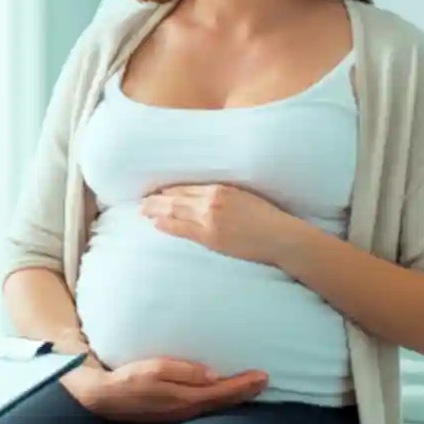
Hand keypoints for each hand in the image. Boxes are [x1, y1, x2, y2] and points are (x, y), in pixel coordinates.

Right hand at [61, 357, 267, 423]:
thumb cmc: (129, 379)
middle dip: (245, 392)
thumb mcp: (156, 368)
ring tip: (248, 387)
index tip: (264, 376)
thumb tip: (213, 374)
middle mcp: (187, 410)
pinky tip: (219, 394)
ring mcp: (179, 415)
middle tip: (264, 381)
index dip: (245, 385)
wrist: (105, 398)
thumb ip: (185, 370)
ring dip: (233, 397)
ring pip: (215, 407)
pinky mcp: (172, 414)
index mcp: (186, 399)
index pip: (223, 392)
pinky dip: (218, 400)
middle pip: (223, 402)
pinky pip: (204, 407)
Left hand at [140, 184, 306, 265]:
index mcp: (221, 188)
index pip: (186, 187)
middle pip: (176, 197)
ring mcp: (210, 219)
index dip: (169, 189)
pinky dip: (167, 225)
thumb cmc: (267, 218)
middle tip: (142, 200)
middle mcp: (212, 200)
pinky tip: (156, 224)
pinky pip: (183, 229)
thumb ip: (222, 195)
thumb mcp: (244, 197)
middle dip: (156, 199)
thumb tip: (203, 197)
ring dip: (156, 210)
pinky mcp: (211, 237)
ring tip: (143, 210)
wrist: (281, 237)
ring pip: (175, 211)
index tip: (158, 190)